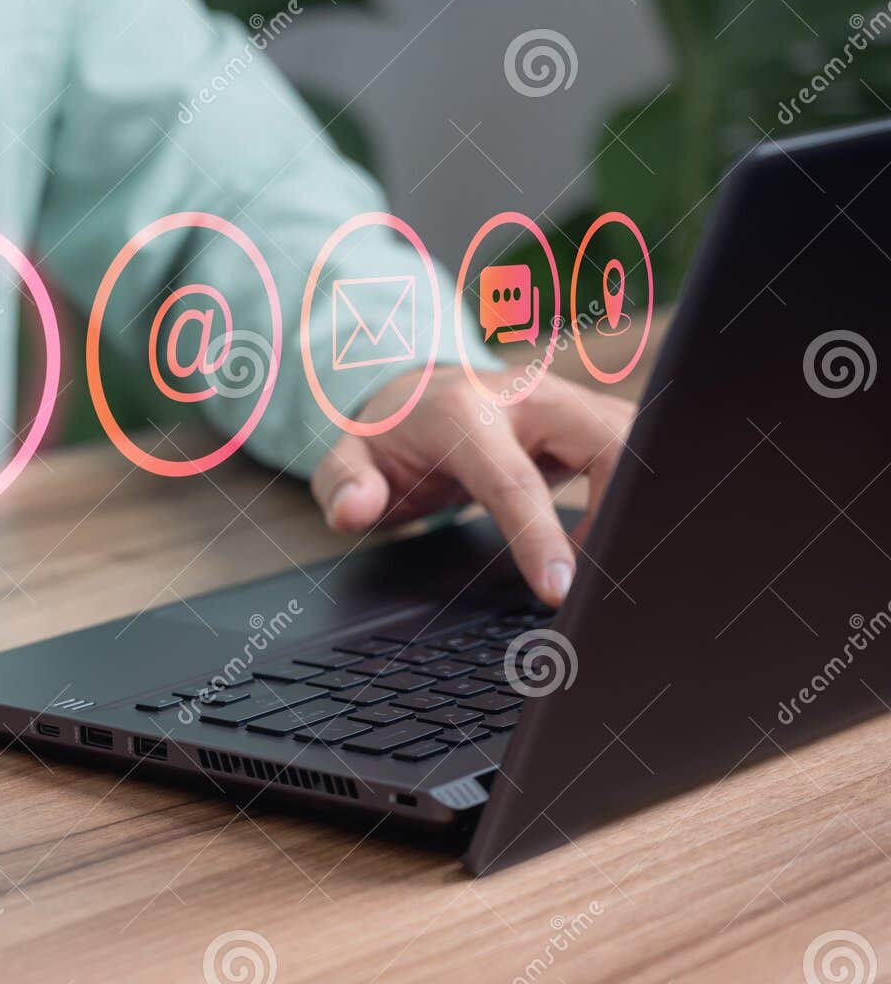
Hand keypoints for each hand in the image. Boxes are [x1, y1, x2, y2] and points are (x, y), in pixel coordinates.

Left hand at [309, 370, 633, 606]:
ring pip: (637, 441)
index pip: (514, 482)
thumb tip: (355, 509)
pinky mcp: (596, 415)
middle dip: (618, 511)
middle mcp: (528, 396)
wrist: (418, 393)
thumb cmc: (391, 438)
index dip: (541, 538)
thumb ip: (344, 484)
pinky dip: (637, 496)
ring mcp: (569, 400)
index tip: (560, 591)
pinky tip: (608, 537)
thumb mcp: (346, 460)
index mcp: (464, 413)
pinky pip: (639, 450)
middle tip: (594, 575)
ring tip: (593, 559)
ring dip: (632, 504)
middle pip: (608, 444)